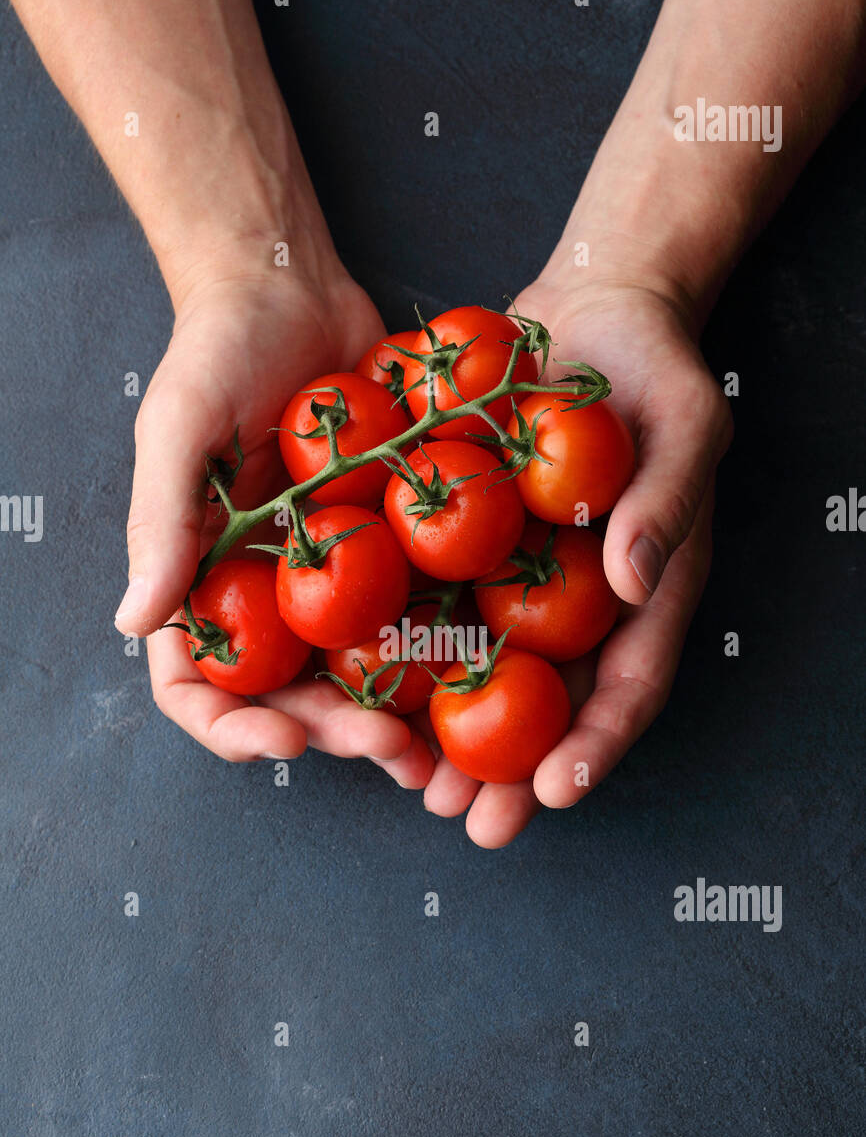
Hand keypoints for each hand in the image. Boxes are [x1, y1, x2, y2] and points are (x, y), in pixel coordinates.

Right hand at [121, 266, 431, 776]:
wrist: (296, 289)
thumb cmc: (217, 347)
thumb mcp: (177, 429)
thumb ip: (159, 523)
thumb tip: (133, 622)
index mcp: (200, 580)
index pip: (194, 684)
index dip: (230, 726)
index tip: (282, 739)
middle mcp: (262, 594)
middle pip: (289, 695)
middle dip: (335, 732)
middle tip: (389, 750)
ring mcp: (326, 578)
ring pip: (355, 673)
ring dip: (393, 717)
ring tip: (437, 749)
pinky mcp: (387, 551)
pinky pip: (410, 614)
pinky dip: (439, 653)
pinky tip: (478, 677)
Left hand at [382, 277, 731, 844]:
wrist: (589, 312)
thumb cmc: (654, 366)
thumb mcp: (683, 423)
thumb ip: (665, 502)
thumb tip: (633, 583)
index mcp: (645, 590)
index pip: (630, 683)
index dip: (598, 743)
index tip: (560, 789)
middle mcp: (582, 602)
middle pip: (551, 708)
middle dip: (514, 774)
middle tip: (476, 824)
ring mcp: (523, 580)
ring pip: (487, 679)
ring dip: (452, 742)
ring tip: (417, 790)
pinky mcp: (467, 549)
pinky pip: (437, 610)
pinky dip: (409, 659)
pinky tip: (370, 698)